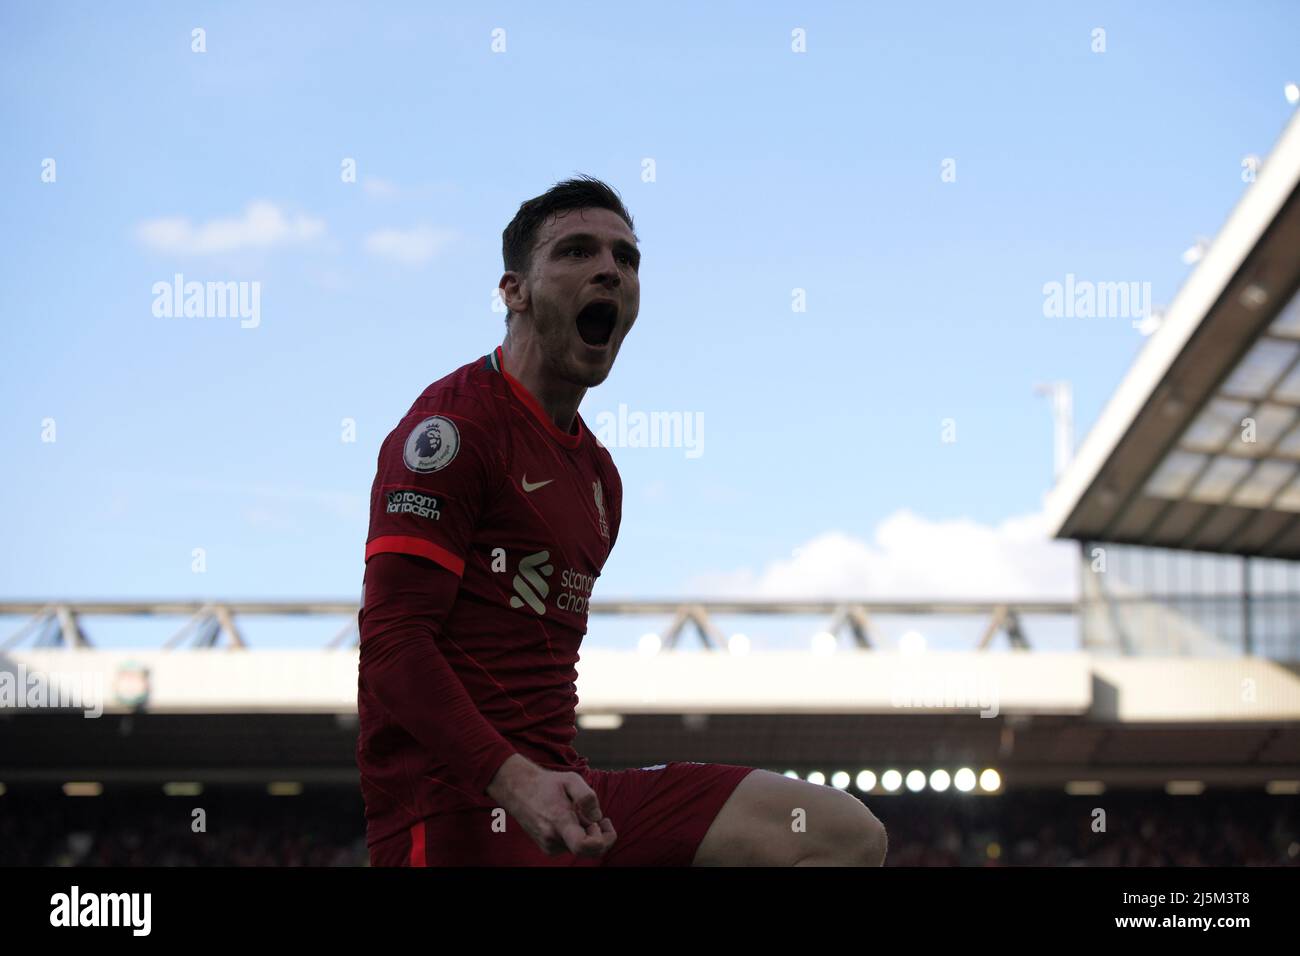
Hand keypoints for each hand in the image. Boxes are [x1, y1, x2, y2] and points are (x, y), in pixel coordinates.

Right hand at [487, 754, 616, 857]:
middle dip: (601, 837)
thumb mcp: (571, 779)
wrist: (518, 790)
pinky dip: (578, 836)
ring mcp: (549, 846)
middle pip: (589, 852)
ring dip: (587, 833)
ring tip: (577, 813)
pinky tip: (569, 819)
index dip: (601, 839)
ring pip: (581, 848)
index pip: (583, 845)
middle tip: (602, 819)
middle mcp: (553, 838)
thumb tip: (597, 817)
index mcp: (559, 820)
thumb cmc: (546, 784)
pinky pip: (572, 847)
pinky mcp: (548, 848)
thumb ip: (588, 797)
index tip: (602, 822)